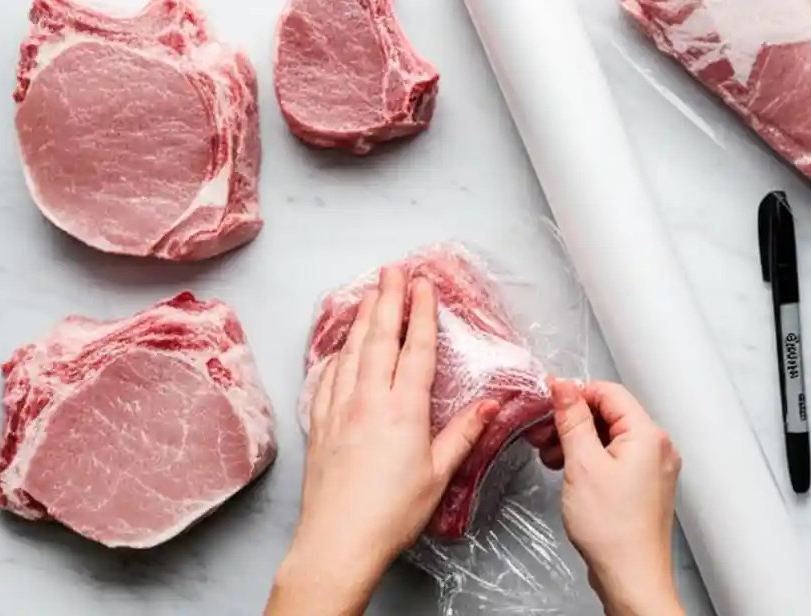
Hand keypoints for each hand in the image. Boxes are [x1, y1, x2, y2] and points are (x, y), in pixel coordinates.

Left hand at [266, 267, 498, 615]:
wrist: (337, 540)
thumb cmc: (391, 513)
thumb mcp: (438, 474)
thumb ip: (463, 434)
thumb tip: (491, 406)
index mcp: (403, 409)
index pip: (415, 349)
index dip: (421, 313)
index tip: (423, 285)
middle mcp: (368, 400)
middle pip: (379, 338)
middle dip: (387, 300)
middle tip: (391, 270)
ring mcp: (338, 409)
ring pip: (351, 352)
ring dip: (362, 319)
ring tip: (369, 294)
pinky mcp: (318, 424)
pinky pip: (327, 377)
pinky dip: (336, 354)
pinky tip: (339, 348)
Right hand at [526, 379, 683, 615]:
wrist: (631, 577)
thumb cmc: (613, 530)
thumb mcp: (582, 464)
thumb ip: (572, 420)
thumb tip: (563, 387)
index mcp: (647, 435)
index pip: (609, 392)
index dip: (575, 393)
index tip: (548, 401)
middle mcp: (656, 448)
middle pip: (609, 414)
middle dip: (571, 420)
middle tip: (542, 432)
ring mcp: (651, 468)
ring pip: (609, 437)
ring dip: (576, 440)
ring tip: (550, 456)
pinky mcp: (642, 486)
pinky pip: (614, 458)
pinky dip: (589, 458)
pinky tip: (567, 470)